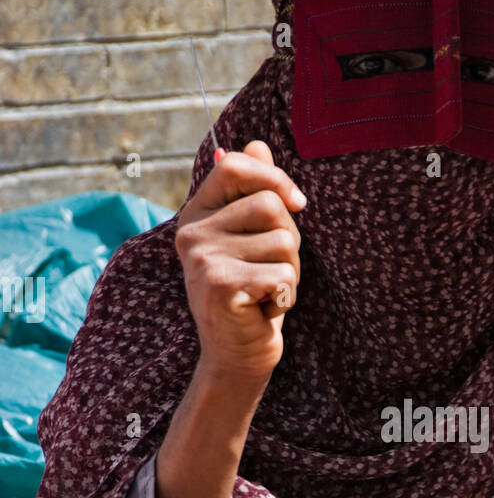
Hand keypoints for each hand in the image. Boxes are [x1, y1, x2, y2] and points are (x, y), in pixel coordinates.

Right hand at [175, 140, 305, 384]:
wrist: (237, 353)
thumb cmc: (252, 292)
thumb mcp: (252, 238)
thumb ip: (253, 191)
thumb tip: (258, 143)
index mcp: (197, 214)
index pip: (235, 165)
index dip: (276, 178)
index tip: (297, 204)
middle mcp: (192, 233)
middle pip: (271, 206)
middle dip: (290, 241)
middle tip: (272, 269)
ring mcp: (202, 260)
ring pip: (283, 243)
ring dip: (290, 272)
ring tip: (266, 291)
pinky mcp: (220, 287)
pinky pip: (282, 275)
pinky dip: (286, 297)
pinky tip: (263, 310)